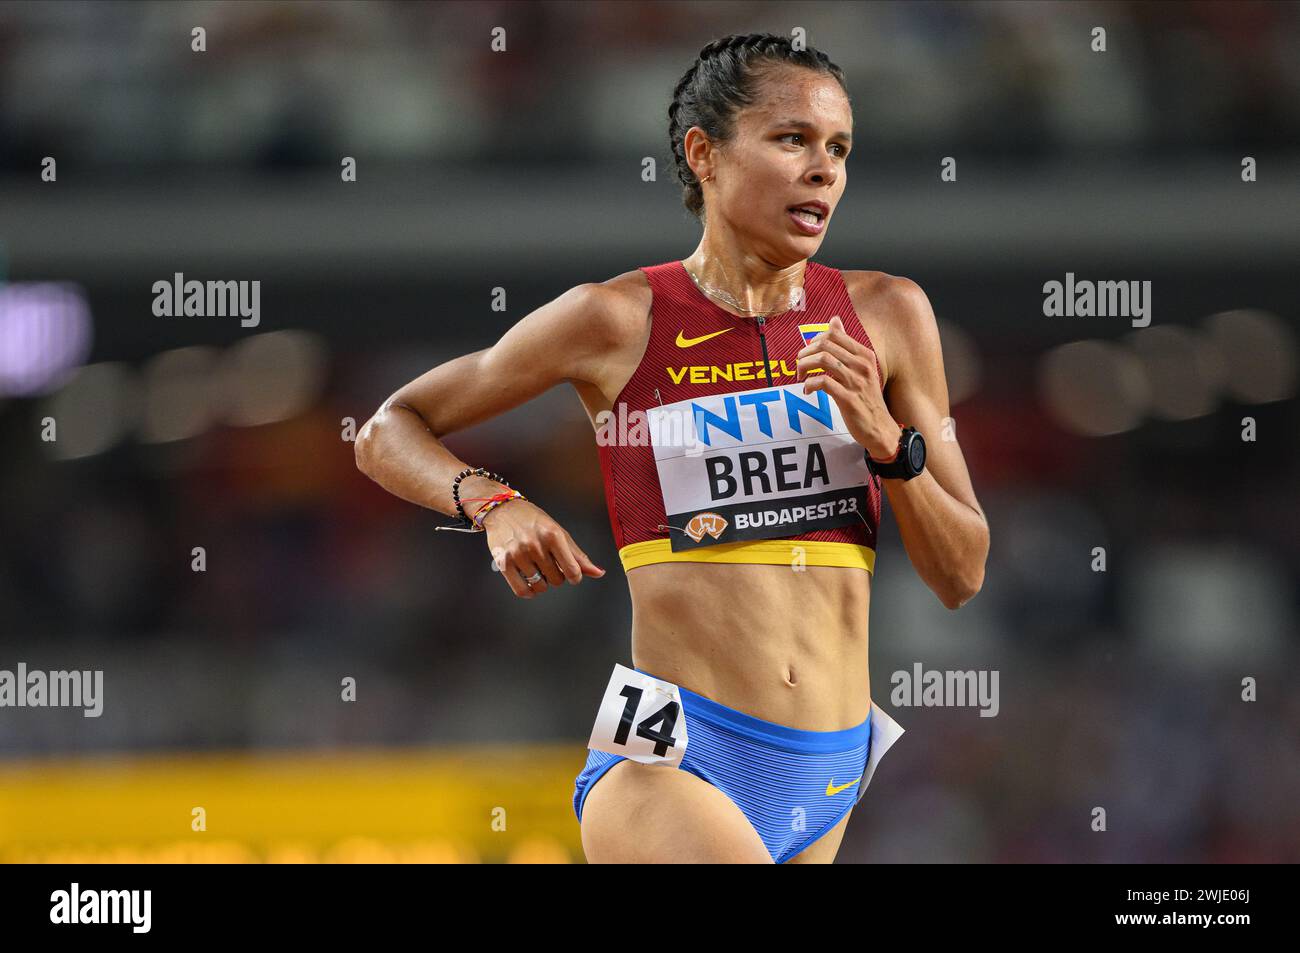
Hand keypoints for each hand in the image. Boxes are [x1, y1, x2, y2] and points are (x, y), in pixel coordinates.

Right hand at [480, 499, 605, 597]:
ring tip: (537, 568)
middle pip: (557, 580)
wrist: (503, 510)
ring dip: (542, 582)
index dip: (575, 577)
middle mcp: (536, 544)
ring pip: (540, 586)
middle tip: (549, 563)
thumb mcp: (558, 532)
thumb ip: (578, 555)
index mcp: (553, 535)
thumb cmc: (533, 520)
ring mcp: (518, 554)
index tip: (572, 574)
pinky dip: (529, 592)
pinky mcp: (504, 563)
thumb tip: (599, 573)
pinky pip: (522, 590)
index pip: (573, 570)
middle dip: (556, 575)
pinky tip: (530, 583)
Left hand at [796, 315, 901, 460]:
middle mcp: (862, 365)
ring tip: (800, 376)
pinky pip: (823, 382)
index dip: (815, 340)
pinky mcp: (848, 399)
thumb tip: (834, 320)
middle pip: (825, 344)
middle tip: (799, 365)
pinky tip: (808, 390)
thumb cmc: (867, 398)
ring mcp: (856, 382)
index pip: (834, 334)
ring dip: (805, 366)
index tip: (808, 352)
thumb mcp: (861, 368)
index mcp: (865, 355)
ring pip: (823, 360)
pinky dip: (809, 384)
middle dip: (806, 353)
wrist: (880, 428)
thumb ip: (846, 345)